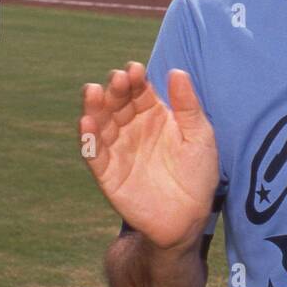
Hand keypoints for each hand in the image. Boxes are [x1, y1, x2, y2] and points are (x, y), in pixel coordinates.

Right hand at [78, 62, 219, 250]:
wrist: (189, 217)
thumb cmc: (197, 174)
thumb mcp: (200, 136)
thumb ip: (188, 106)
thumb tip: (177, 71)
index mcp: (153, 115)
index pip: (139, 90)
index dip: (135, 79)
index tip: (135, 69)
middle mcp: (131, 128)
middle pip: (117, 102)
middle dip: (115, 89)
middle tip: (118, 79)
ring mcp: (118, 149)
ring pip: (100, 123)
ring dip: (94, 106)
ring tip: (92, 91)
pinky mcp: (107, 173)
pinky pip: (93, 153)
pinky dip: (88, 138)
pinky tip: (86, 122)